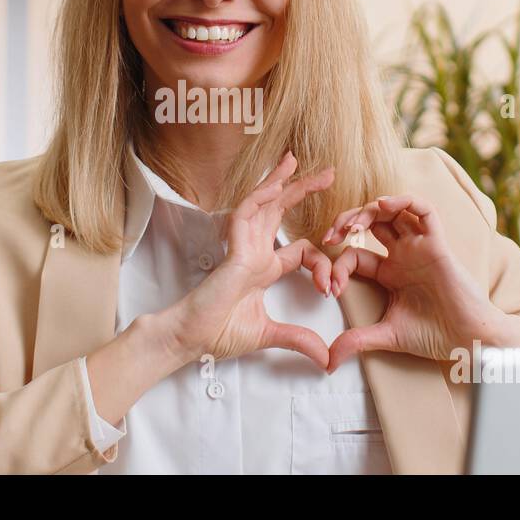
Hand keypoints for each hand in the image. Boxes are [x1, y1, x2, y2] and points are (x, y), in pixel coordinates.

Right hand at [168, 151, 335, 369]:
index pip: (300, 250)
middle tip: (328, 173)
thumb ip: (298, 340)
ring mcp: (242, 249)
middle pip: (279, 212)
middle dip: (301, 191)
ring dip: (280, 183)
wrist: (191, 339)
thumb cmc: (218, 333)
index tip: (328, 290)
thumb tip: (326, 358)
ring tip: (296, 161)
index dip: (320, 264)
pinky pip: (245, 216)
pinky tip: (273, 184)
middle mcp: (254, 253)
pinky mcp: (233, 252)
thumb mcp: (269, 335)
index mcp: (263, 269)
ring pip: (262, 205)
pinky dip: (258, 199)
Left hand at [321, 195, 515, 371]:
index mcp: (389, 273)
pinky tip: (384, 205)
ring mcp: (420, 247)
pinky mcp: (438, 244)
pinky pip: (425, 211)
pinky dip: (405, 201)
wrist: (469, 340)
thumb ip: (357, 341)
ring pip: (393, 211)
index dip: (338, 266)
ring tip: (353, 224)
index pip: (355, 255)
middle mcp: (402, 256)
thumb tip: (329, 361)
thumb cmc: (435, 336)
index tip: (331, 289)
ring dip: (369, 210)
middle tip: (330, 236)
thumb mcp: (387, 336)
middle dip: (346, 222)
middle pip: (371, 223)